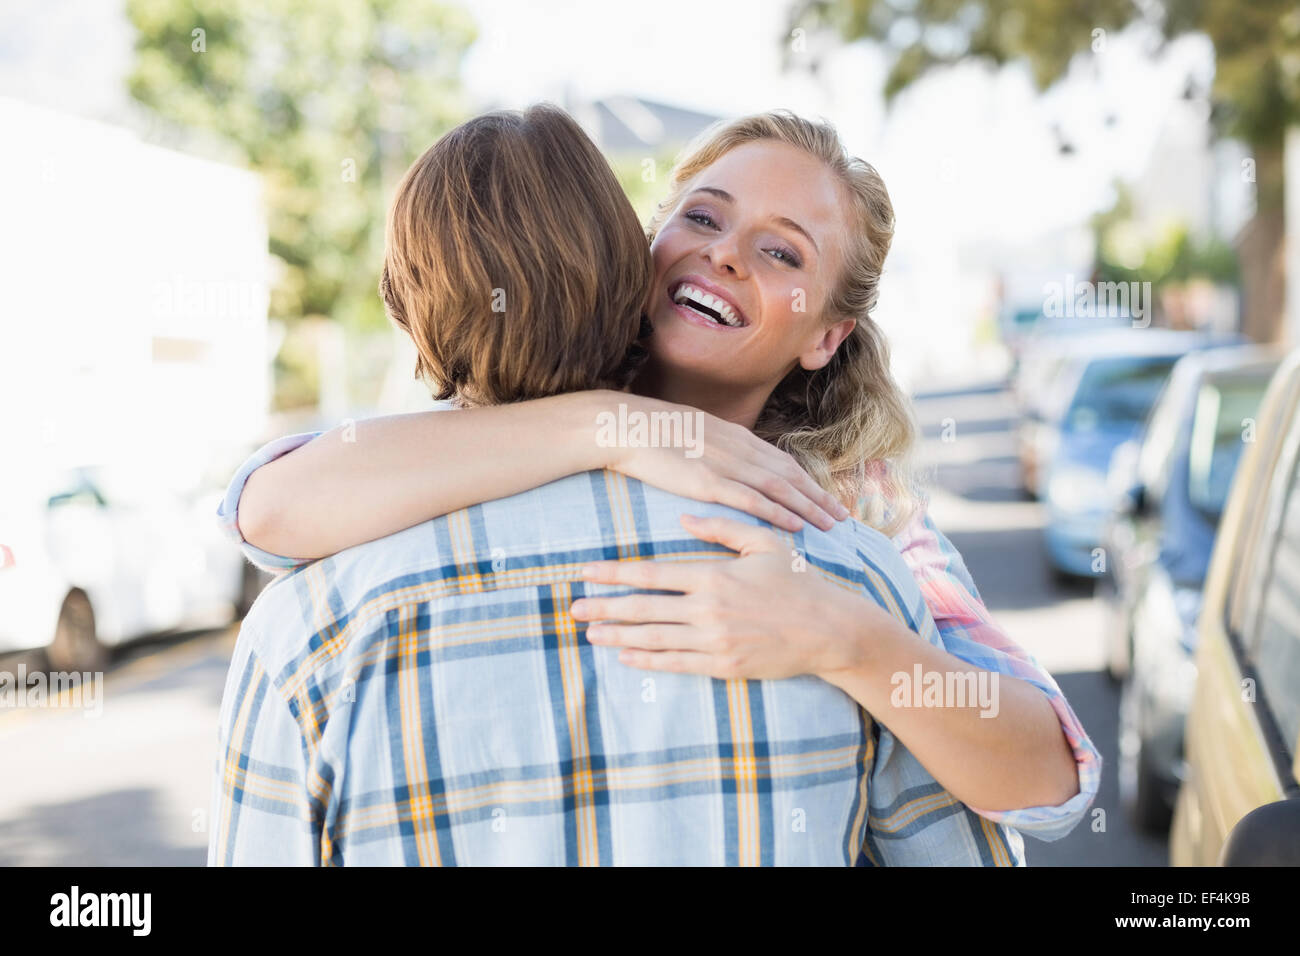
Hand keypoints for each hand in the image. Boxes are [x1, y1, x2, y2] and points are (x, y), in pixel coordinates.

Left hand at [570, 514, 863, 678]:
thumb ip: (722, 528)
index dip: (616, 574)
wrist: (830, 630)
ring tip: (590, 633)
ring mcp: (715, 641)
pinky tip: (625, 655)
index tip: (587, 572)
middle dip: (605, 607)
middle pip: (644, 609)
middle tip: (574, 608)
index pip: (653, 575)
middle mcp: (709, 610)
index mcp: (714, 576)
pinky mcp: (723, 665)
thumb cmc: (798, 581)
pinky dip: (647, 660)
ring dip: (618, 635)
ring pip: (654, 639)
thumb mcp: (764, 544)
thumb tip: (682, 520)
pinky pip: (676, 663)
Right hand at [589, 393, 848, 531]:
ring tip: (830, 526)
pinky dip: (779, 514)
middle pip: (791, 476)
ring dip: (809, 509)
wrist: (626, 426)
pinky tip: (796, 526)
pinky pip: (754, 501)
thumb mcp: (693, 435)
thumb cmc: (652, 432)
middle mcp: (740, 449)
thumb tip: (723, 464)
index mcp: (737, 437)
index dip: (807, 481)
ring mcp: (728, 465)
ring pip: (781, 489)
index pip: (782, 462)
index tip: (824, 497)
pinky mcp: (711, 483)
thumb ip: (715, 450)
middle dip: (819, 497)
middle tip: (842, 516)